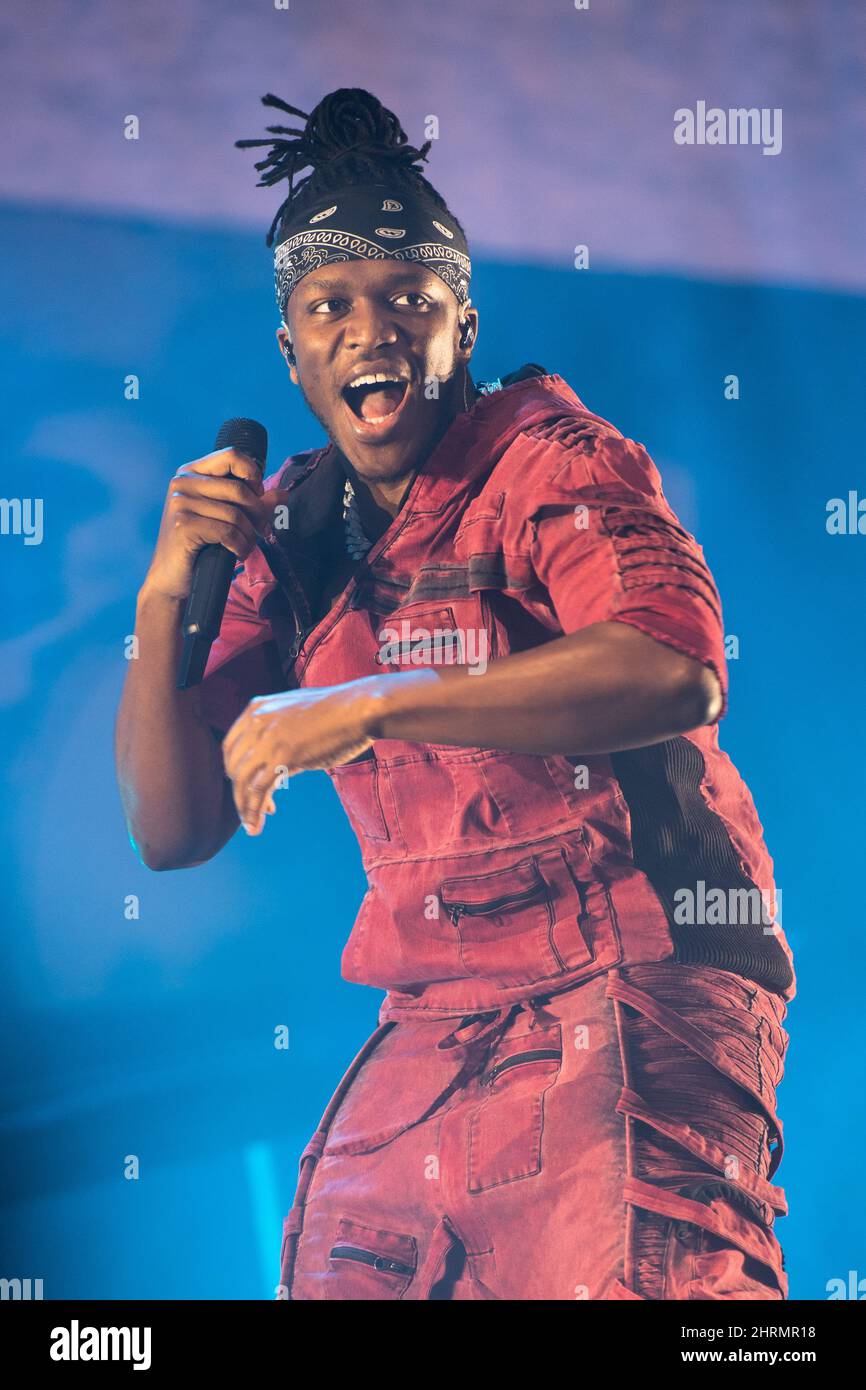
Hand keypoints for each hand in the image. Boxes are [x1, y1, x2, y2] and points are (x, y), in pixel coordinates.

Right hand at [143, 447, 290, 602]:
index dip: (253, 475)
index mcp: (191, 472)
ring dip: (249, 535)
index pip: (231, 456)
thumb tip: (284, 494)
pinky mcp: (182, 525)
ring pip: (235, 514)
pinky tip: (238, 553)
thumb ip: (253, 503)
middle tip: (262, 531)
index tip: (258, 496)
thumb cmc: (200, 545)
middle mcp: (182, 483)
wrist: (172, 578)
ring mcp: (180, 503)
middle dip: (258, 513)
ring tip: (247, 545)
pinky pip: (226, 532)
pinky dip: (240, 546)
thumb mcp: (226, 517)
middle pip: (238, 489)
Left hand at [222, 678, 383, 834]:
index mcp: (256, 709)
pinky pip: (258, 790)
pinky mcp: (283, 755)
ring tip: (252, 826)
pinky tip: (257, 825)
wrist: (359, 708)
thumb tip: (273, 765)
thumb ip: (277, 734)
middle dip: (239, 794)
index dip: (235, 773)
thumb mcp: (294, 716)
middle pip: (233, 766)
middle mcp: (256, 721)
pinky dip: (254, 811)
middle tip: (251, 811)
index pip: (230, 748)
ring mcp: (268, 738)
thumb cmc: (336, 713)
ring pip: (242, 781)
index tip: (246, 790)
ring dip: (244, 808)